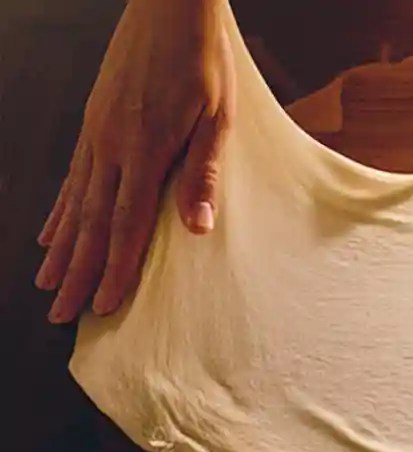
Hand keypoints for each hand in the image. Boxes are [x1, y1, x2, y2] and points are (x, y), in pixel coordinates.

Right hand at [35, 0, 234, 322]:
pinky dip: (60, 210)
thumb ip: (203, 175)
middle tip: (61, 315)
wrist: (170, 12)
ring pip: (74, 205)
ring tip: (48, 285)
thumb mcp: (218, 120)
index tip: (102, 306)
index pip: (125, 226)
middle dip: (77, 273)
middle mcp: (111, 149)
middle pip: (90, 225)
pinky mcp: (94, 124)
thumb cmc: (203, 64)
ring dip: (62, 249)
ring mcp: (96, 136)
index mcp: (144, 153)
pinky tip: (50, 233)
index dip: (113, 270)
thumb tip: (197, 229)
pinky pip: (71, 178)